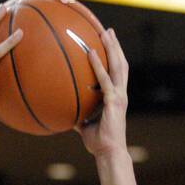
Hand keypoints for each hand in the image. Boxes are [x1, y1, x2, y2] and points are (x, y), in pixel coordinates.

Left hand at [75, 28, 127, 157]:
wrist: (108, 153)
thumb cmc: (98, 143)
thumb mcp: (84, 125)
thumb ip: (78, 114)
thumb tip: (65, 111)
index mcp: (116, 97)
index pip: (116, 72)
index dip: (113, 57)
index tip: (108, 43)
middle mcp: (120, 93)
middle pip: (120, 63)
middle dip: (115, 46)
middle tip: (107, 30)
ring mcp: (119, 96)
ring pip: (118, 66)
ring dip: (111, 48)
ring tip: (104, 33)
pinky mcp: (114, 101)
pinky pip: (105, 79)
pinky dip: (98, 65)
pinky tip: (91, 53)